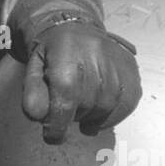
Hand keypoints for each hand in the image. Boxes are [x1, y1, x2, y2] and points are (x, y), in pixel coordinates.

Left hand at [21, 20, 141, 144]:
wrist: (75, 29)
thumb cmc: (52, 54)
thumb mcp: (33, 70)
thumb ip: (33, 95)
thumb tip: (39, 117)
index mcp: (66, 54)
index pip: (65, 99)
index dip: (58, 124)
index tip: (53, 136)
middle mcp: (96, 56)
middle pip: (86, 106)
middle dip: (73, 116)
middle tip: (66, 107)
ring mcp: (117, 62)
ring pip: (107, 109)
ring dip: (92, 116)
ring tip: (82, 105)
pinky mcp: (131, 70)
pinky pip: (126, 106)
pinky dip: (111, 116)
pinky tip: (99, 109)